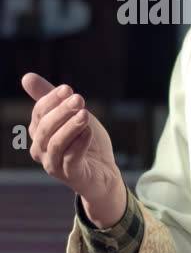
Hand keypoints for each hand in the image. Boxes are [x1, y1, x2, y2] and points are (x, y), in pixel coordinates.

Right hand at [21, 72, 126, 226]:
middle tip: (79, 98)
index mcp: (39, 132)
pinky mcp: (70, 175)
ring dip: (70, 126)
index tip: (68, 89)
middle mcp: (41, 150)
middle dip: (62, 111)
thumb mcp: (71, 115)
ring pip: (56, 143)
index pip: (39, 113)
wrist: (103, 171)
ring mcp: (53, 164)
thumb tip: (26, 77)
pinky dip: (80, 143)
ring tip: (85, 114)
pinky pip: (71, 158)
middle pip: (45, 127)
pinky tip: (89, 132)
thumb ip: (52, 98)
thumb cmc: (84, 140)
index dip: (51, 99)